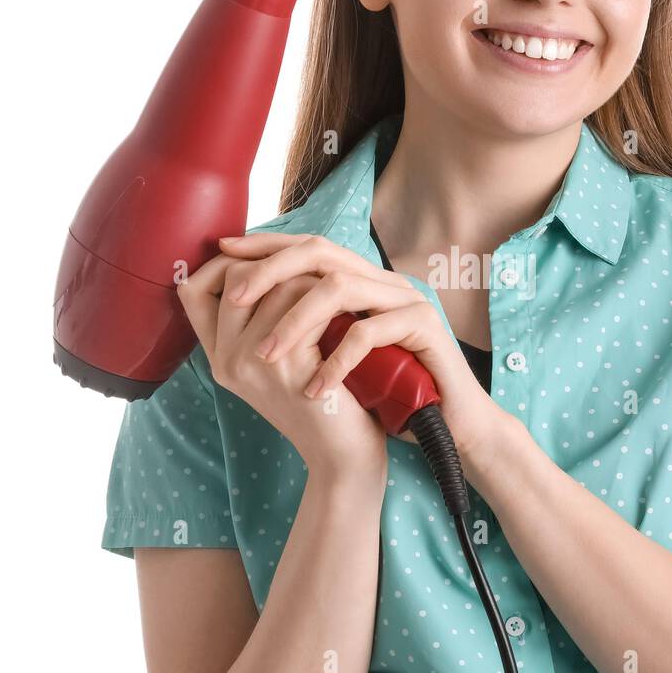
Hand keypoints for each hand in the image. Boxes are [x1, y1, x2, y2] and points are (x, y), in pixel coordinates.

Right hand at [176, 236, 388, 475]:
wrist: (344, 454)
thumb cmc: (321, 400)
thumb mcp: (278, 360)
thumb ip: (261, 322)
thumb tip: (260, 259)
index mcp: (218, 358)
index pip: (193, 291)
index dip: (223, 265)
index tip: (263, 262)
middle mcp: (226, 361)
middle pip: (235, 278)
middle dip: (278, 265)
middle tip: (316, 278)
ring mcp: (252, 364)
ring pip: (276, 285)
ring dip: (313, 280)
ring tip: (337, 298)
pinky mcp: (286, 367)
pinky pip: (303, 303)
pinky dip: (331, 301)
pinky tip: (348, 316)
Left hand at [215, 231, 506, 471]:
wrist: (447, 427)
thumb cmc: (388, 395)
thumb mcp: (337, 356)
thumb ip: (307, 329)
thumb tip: (243, 313)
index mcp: (365, 282)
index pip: (310, 245)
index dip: (266, 245)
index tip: (223, 252)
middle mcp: (386, 281)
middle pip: (322, 251)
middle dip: (271, 271)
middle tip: (236, 300)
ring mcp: (408, 299)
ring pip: (340, 287)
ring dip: (296, 322)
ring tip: (266, 356)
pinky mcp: (425, 327)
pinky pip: (371, 333)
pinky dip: (337, 362)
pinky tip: (315, 389)